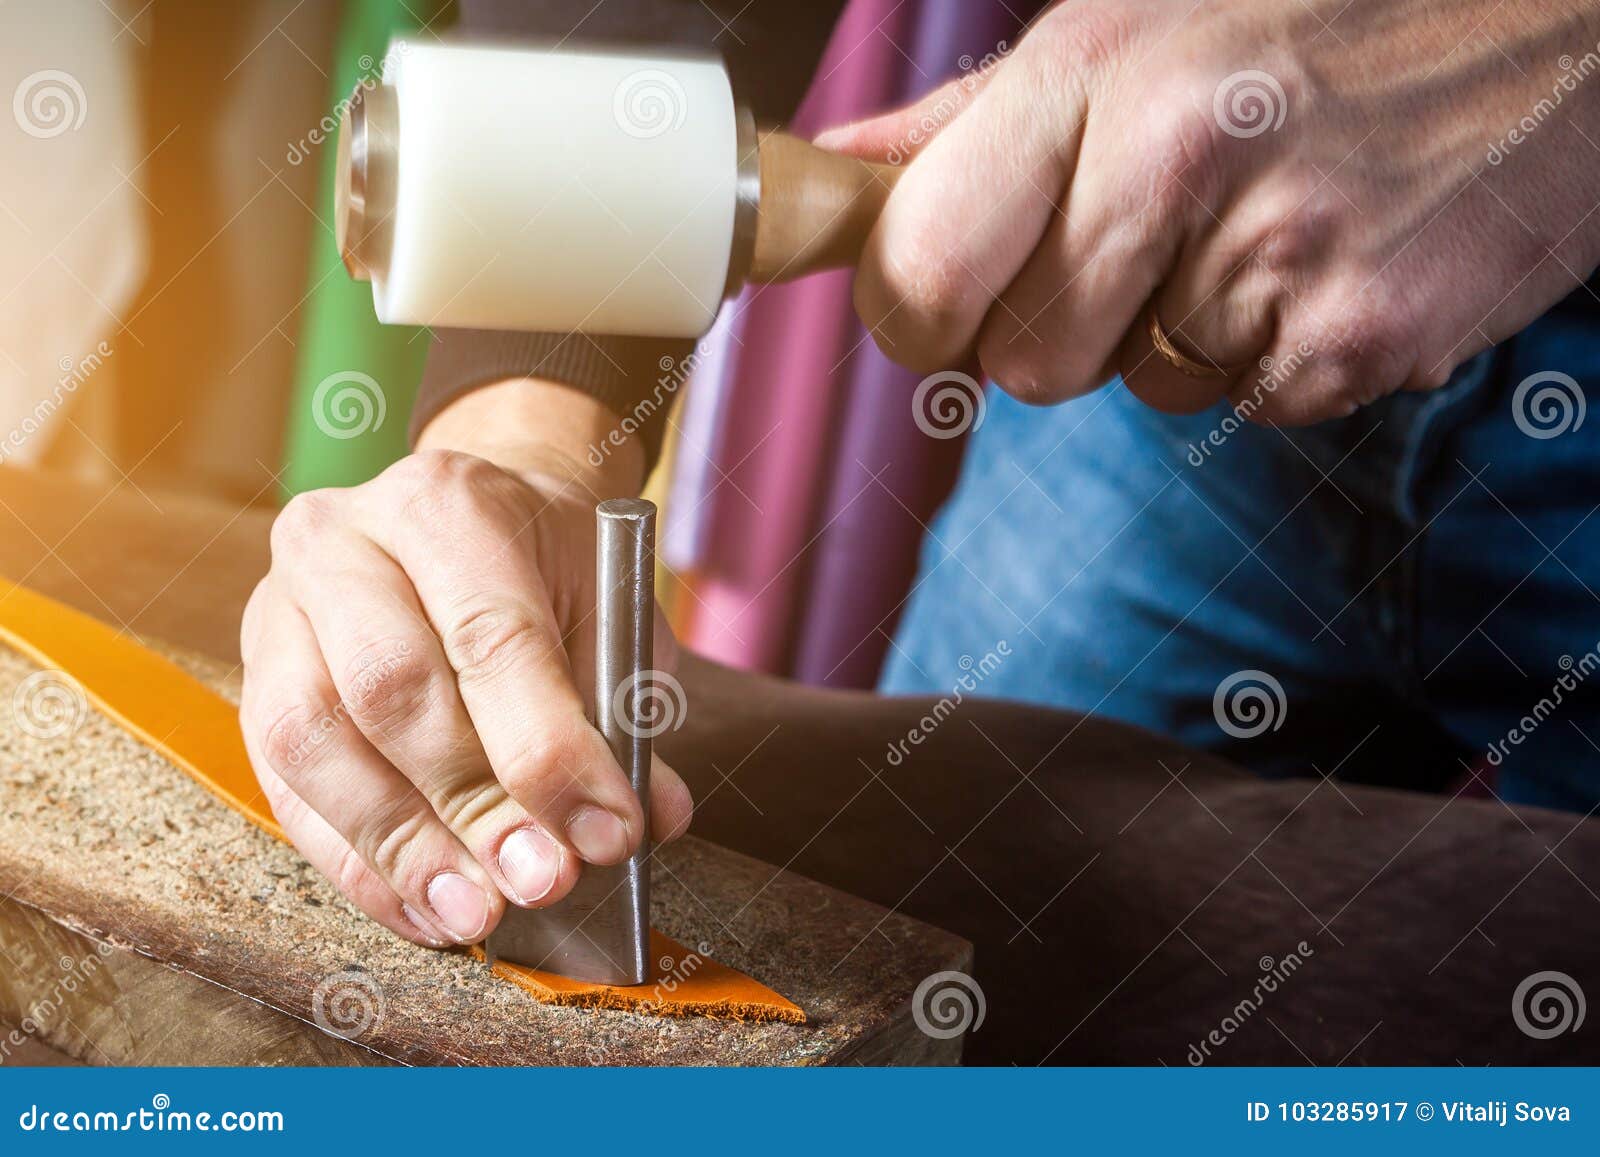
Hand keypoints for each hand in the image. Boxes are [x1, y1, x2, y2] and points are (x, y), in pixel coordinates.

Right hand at [240, 385, 691, 946]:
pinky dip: (357, 863)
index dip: (550, 750)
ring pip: (313, 742)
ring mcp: (278, 608)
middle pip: (389, 690)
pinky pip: (284, 786)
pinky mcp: (252, 679)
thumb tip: (644, 821)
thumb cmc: (546, 570)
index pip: (492, 637)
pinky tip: (423, 909)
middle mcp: (340, 542)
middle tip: (541, 881)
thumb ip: (622, 712)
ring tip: (476, 915)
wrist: (470, 515)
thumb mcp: (610, 611)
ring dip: (400, 849)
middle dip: (472, 806)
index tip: (608, 833)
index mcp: (445, 504)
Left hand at [819, 0, 1599, 421]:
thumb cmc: (1307, 18)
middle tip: (1149, 239)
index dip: (918, 309)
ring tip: (1264, 225)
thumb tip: (828, 179)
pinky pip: (1246, 407)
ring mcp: (1278, 253)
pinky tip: (1329, 261)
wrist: (1556, 21)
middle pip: (1022, 363)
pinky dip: (1275, 357)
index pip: (919, 270)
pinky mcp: (1363, 336)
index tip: (946, 298)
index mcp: (1091, 74)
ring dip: (1180, 334)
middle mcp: (1177, 155)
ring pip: (1137, 389)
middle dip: (1064, 327)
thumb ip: (963, 123)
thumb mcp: (1119, 26)